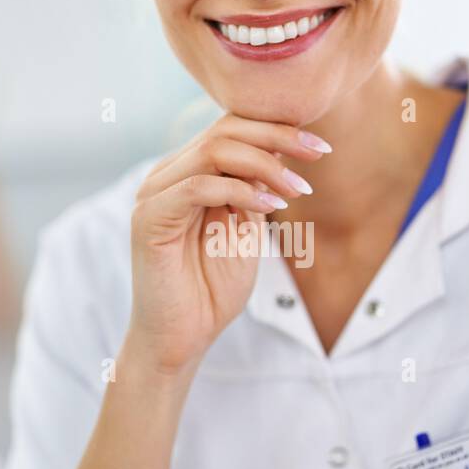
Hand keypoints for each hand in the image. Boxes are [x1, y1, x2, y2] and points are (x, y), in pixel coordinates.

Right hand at [125, 115, 330, 375]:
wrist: (181, 339)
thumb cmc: (211, 290)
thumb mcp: (245, 230)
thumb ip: (254, 191)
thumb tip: (280, 149)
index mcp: (186, 173)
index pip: (229, 129)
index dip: (277, 129)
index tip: (320, 147)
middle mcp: (166, 176)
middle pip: (223, 131)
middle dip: (277, 137)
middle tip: (317, 155)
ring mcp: (154, 194)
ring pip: (214, 151)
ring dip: (265, 165)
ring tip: (299, 189)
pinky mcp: (149, 218)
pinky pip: (199, 186)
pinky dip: (241, 191)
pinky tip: (272, 206)